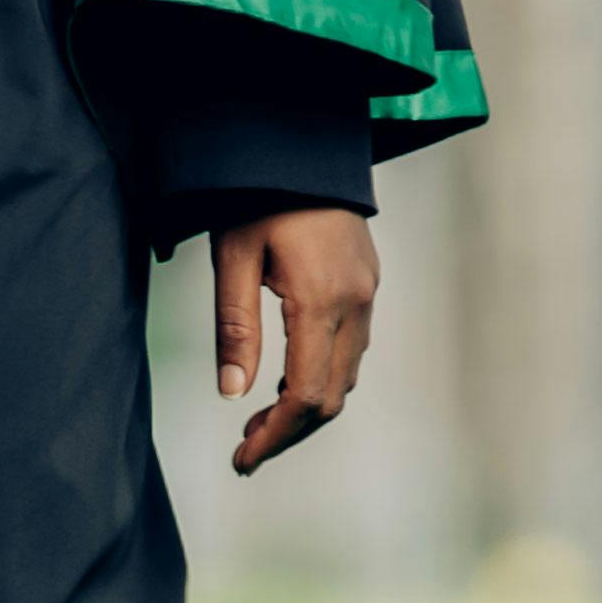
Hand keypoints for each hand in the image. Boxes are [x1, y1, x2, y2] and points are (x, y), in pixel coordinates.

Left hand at [211, 204, 376, 477]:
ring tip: (258, 421)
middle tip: (245, 450)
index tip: (243, 459)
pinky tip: (287, 379)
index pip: (306, 394)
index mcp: (321, 299)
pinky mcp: (368, 284)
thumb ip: (235, 327)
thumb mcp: (233, 256)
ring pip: (346, 377)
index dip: (276, 436)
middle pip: (331, 396)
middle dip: (289, 431)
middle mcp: (356, 303)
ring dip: (306, 408)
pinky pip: (352, 349)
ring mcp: (368, 293)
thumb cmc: (259, 192)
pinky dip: (322, 377)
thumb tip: (233, 393)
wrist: (303, 143)